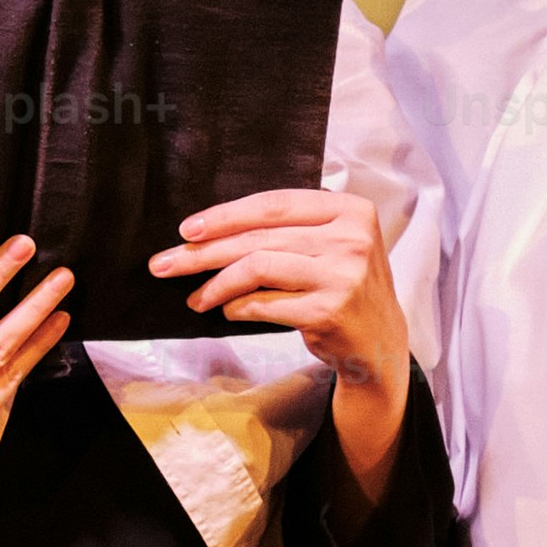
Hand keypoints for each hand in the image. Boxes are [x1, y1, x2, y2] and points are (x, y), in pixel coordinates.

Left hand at [154, 184, 404, 389]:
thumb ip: (293, 228)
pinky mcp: (330, 310)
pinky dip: (237, 308)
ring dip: (216, 284)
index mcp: (351, 210)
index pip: (275, 204)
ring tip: (195, 297)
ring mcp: (343, 275)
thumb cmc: (346, 287)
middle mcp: (351, 238)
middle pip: (259, 237)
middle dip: (204, 252)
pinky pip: (265, 304)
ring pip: (257, 268)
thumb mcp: (333, 244)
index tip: (187, 229)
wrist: (380, 343)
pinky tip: (226, 311)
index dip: (226, 215)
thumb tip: (214, 228)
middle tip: (166, 263)